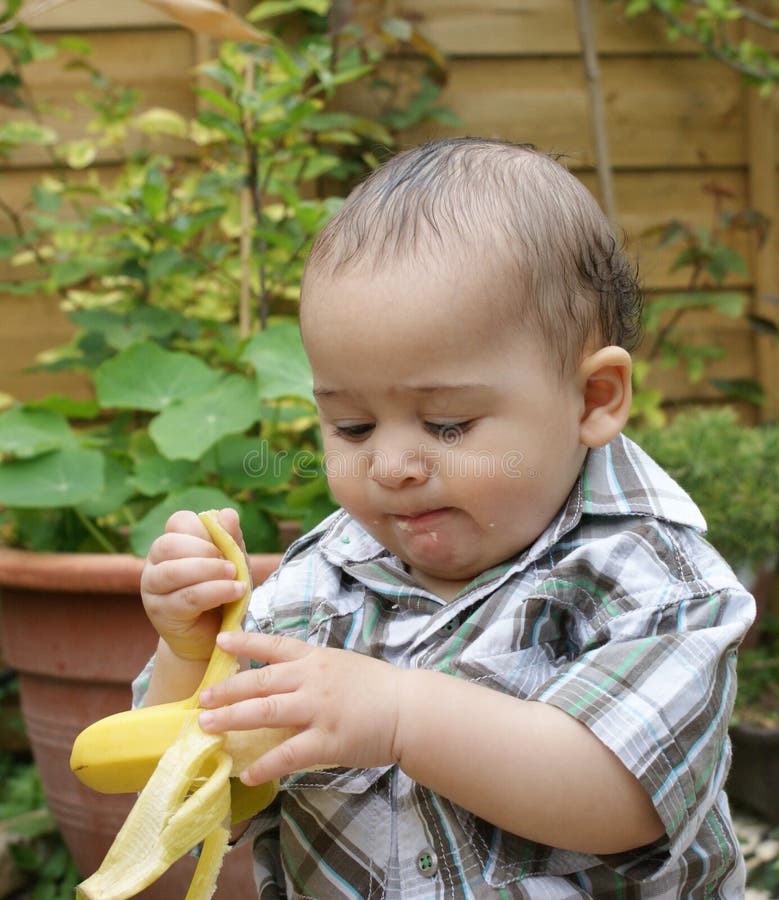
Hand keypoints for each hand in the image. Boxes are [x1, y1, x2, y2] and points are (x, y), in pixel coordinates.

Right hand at [140, 508, 248, 662]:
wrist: (214, 634)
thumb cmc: (221, 591)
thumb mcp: (231, 561)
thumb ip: (229, 538)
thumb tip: (228, 513)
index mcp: (171, 543)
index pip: (178, 522)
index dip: (204, 529)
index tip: (225, 545)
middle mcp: (155, 563)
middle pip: (168, 544)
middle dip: (204, 551)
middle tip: (231, 564)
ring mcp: (152, 588)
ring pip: (173, 572)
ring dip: (209, 572)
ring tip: (236, 578)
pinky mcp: (160, 612)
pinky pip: (186, 598)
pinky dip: (215, 592)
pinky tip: (236, 592)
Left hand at [197, 631, 401, 784]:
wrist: (409, 708)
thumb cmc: (378, 687)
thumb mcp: (341, 665)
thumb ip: (312, 671)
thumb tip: (281, 680)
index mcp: (316, 658)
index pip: (274, 645)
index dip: (245, 642)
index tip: (220, 640)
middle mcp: (312, 679)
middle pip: (261, 681)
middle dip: (228, 690)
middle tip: (202, 699)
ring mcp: (318, 709)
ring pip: (266, 712)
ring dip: (233, 719)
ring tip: (208, 726)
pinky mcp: (327, 740)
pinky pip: (289, 753)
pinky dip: (265, 764)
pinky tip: (247, 773)